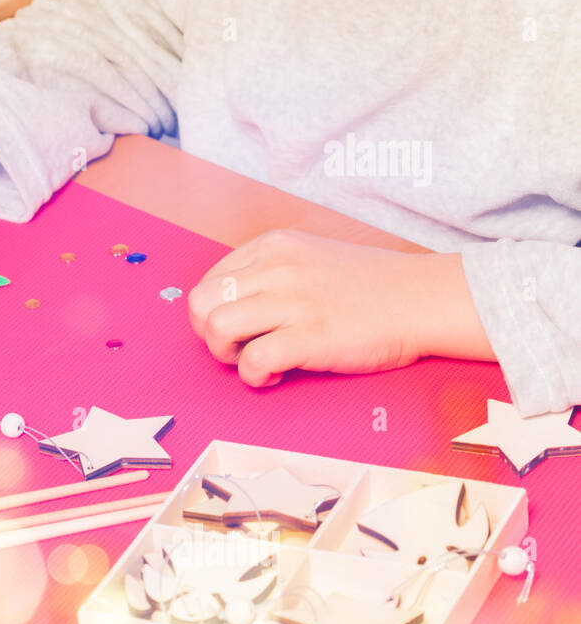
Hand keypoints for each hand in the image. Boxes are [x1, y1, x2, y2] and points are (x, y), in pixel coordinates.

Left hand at [187, 229, 494, 386]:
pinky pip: (252, 361)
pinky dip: (254, 377)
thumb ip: (270, 272)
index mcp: (273, 246)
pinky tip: (277, 375)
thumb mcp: (310, 257)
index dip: (214, 312)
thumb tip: (232, 304)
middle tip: (238, 348)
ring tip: (256, 361)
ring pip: (216, 328)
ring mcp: (292, 301)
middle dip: (208, 334)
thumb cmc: (370, 286)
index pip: (209, 280)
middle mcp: (276, 268)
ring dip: (227, 355)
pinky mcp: (309, 337)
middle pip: (201, 303)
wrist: (423, 298)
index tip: (240, 327)